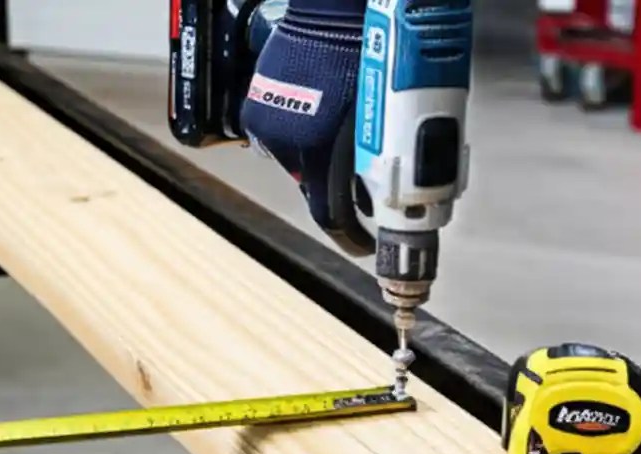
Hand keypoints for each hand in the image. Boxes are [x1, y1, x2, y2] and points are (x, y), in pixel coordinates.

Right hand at [239, 0, 372, 254]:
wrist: (332, 14)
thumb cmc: (361, 53)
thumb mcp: (379, 118)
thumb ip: (376, 159)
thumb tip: (384, 191)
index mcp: (317, 153)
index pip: (331, 217)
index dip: (351, 236)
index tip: (363, 242)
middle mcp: (286, 146)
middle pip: (313, 184)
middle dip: (336, 181)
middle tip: (357, 163)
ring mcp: (267, 126)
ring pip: (295, 158)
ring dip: (314, 151)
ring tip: (333, 121)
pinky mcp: (256, 107)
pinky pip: (278, 133)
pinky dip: (295, 129)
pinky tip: (315, 106)